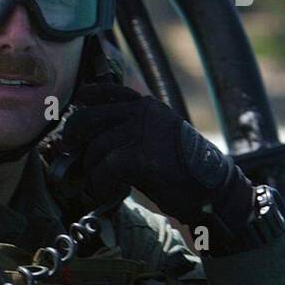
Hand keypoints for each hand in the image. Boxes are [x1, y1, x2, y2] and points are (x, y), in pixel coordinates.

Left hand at [57, 84, 254, 243]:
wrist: (214, 190)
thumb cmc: (183, 169)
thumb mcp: (156, 139)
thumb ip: (129, 130)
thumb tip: (91, 138)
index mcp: (148, 106)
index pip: (110, 92)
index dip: (88, 96)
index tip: (76, 102)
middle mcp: (144, 113)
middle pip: (89, 118)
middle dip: (73, 136)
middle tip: (70, 152)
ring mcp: (142, 132)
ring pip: (96, 148)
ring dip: (91, 171)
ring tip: (100, 184)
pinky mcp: (140, 156)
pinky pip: (104, 170)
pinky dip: (101, 185)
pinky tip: (108, 192)